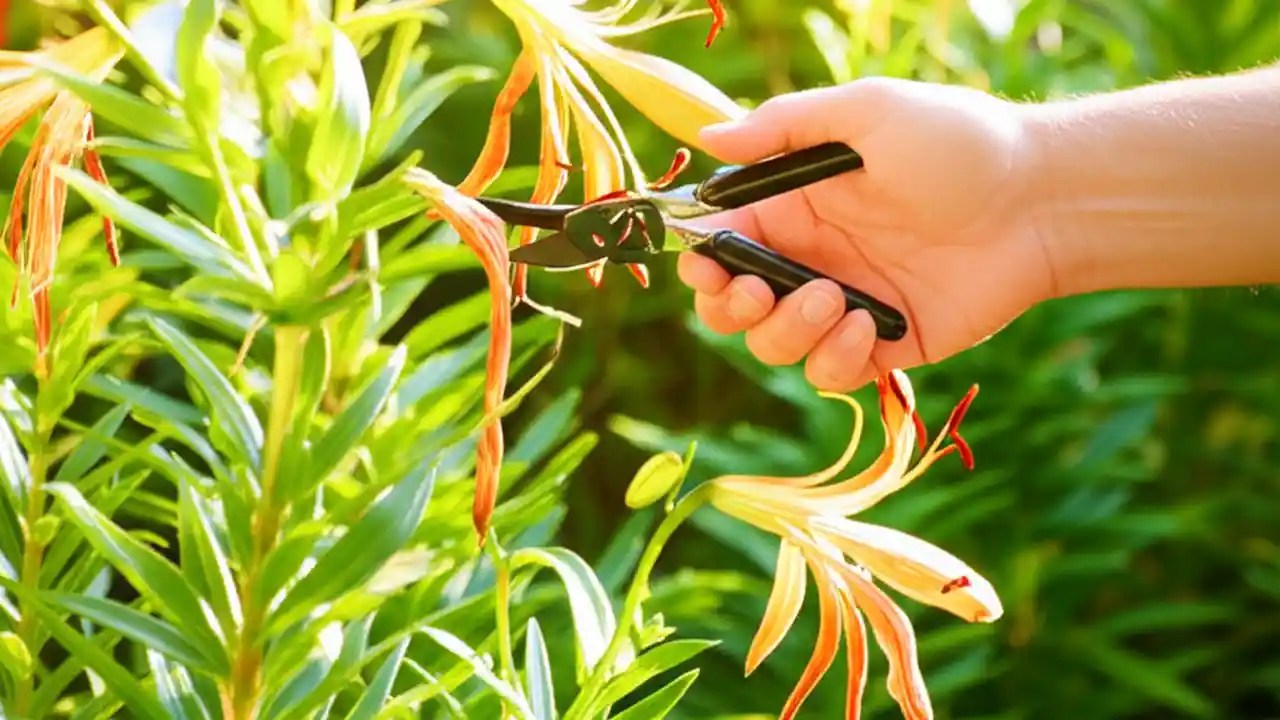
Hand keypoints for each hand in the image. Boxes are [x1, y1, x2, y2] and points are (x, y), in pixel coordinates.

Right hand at [679, 77, 1056, 390]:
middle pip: (733, 308)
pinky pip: (830, 373)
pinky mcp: (884, 346)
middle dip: (730, 309)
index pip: (721, 245)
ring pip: (774, 346)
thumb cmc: (957, 142)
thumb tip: (705, 138)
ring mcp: (846, 305)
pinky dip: (835, 360)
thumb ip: (783, 126)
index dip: (702, 263)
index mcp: (795, 204)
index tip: (710, 264)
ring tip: (835, 300)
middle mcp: (811, 258)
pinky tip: (868, 327)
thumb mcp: (868, 111)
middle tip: (762, 290)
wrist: (1042, 199)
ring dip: (787, 331)